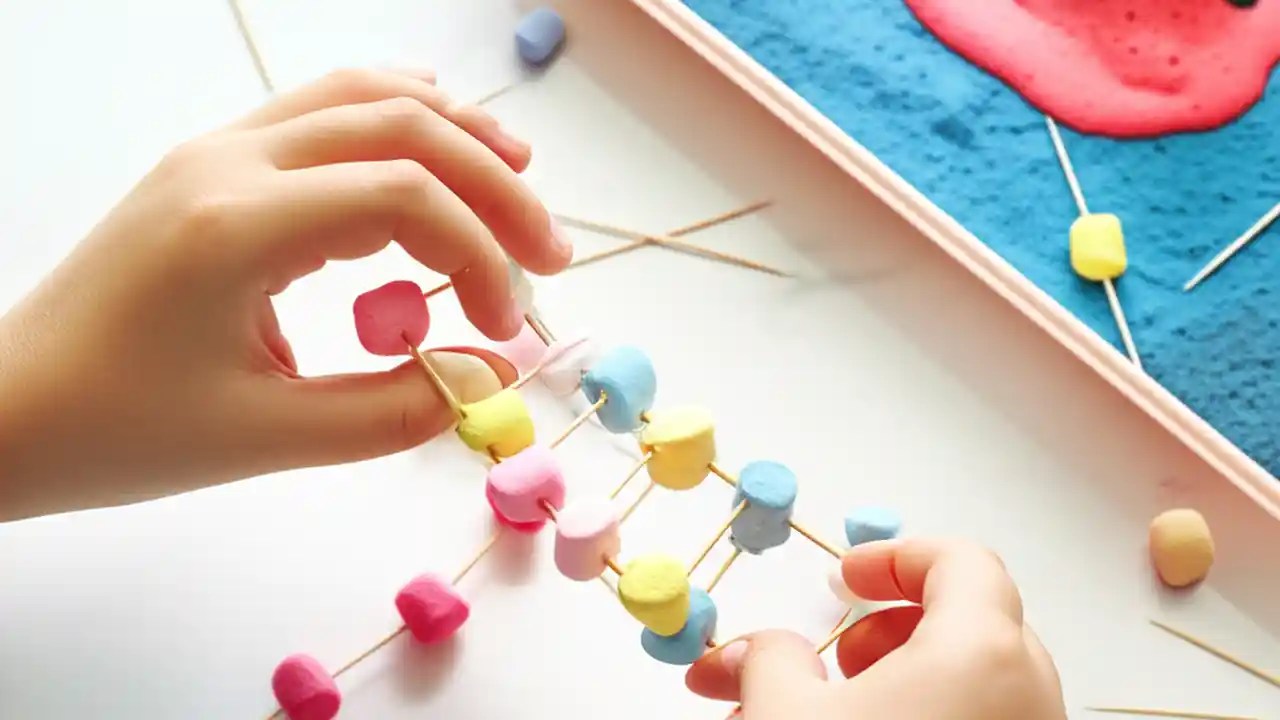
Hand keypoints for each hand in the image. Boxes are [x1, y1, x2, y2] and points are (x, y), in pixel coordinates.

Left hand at [0, 68, 571, 520]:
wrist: (8, 409)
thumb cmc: (117, 431)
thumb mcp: (264, 439)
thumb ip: (392, 412)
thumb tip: (488, 378)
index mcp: (235, 225)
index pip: (404, 197)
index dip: (482, 256)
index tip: (504, 328)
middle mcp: (228, 162)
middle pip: (401, 126)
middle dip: (494, 184)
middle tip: (550, 253)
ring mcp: (217, 151)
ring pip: (362, 96)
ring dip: (453, 131)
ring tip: (520, 175)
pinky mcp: (215, 164)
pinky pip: (321, 108)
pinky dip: (395, 118)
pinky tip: (435, 141)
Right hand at [687, 538, 1065, 719]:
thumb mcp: (784, 714)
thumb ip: (769, 658)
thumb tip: (761, 653)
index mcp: (982, 651)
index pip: (962, 562)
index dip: (896, 558)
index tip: (845, 577)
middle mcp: (1027, 699)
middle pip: (968, 625)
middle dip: (884, 635)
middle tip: (832, 658)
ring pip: (970, 690)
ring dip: (895, 689)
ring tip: (823, 717)